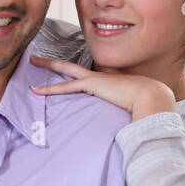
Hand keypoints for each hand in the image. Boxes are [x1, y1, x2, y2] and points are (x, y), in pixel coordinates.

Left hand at [29, 55, 176, 119]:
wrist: (152, 96)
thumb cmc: (147, 105)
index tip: (67, 71)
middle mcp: (101, 76)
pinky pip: (65, 86)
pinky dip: (49, 88)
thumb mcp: (135, 107)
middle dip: (55, 61)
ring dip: (48, 65)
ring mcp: (95, 78)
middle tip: (39, 57)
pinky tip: (35, 90)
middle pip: (72, 66)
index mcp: (110, 80)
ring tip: (32, 61)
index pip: (88, 75)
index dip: (76, 74)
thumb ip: (129, 113)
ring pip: (65, 69)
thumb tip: (132, 128)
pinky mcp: (91, 84)